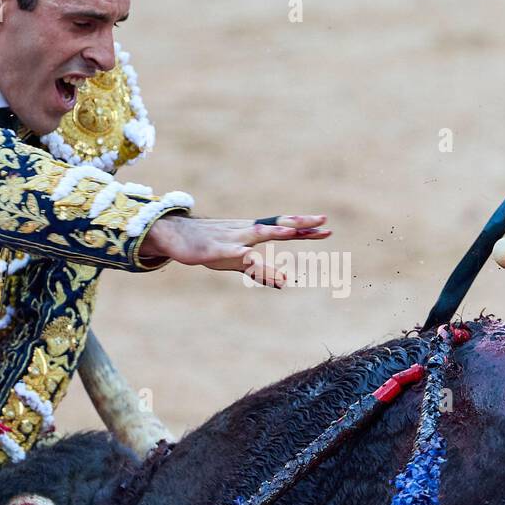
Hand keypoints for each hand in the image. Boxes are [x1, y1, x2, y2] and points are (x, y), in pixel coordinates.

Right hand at [141, 214, 330, 286]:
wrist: (176, 235)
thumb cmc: (210, 246)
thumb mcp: (238, 261)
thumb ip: (260, 271)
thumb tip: (283, 282)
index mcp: (253, 233)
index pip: (284, 227)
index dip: (305, 228)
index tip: (327, 227)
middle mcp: (246, 232)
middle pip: (278, 225)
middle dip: (300, 224)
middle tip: (324, 222)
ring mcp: (231, 238)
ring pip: (257, 234)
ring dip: (275, 231)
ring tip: (293, 231)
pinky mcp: (214, 249)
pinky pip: (230, 251)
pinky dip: (240, 253)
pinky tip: (248, 254)